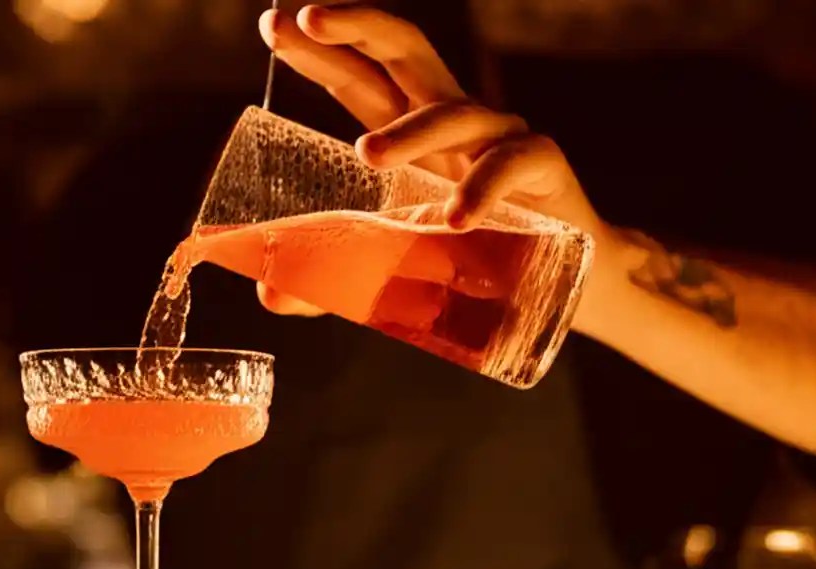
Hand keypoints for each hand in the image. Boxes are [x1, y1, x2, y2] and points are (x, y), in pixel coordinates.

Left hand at [256, 5, 608, 315]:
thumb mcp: (388, 264)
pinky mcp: (541, 166)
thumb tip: (268, 294)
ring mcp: (497, 134)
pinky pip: (510, 165)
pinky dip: (482, 189)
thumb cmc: (464, 259)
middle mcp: (449, 117)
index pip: (356, 75)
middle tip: (305, 21)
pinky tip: (457, 219)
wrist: (547, 291)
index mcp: (406, 129)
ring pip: (451, 112)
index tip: (272, 26)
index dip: (318, 47)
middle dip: (353, 28)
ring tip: (368, 155)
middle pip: (403, 50)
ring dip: (409, 131)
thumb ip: (330, 275)